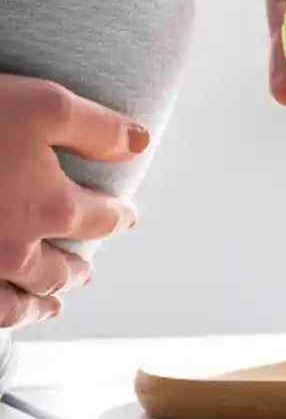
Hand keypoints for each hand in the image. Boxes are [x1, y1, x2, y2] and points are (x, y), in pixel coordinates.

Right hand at [0, 75, 142, 328]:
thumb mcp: (43, 104)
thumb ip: (97, 128)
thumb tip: (140, 144)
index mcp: (51, 208)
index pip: (101, 220)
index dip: (118, 217)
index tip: (126, 217)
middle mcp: (14, 250)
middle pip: (58, 270)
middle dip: (75, 270)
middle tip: (86, 271)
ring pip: (15, 302)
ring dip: (37, 303)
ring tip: (50, 306)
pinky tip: (1, 314)